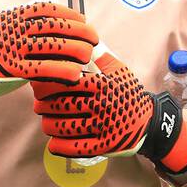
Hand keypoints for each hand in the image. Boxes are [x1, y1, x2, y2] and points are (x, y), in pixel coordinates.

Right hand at [0, 2, 97, 138]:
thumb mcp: (3, 24)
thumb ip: (24, 17)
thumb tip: (54, 6)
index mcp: (13, 15)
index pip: (46, 8)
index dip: (68, 13)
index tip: (83, 18)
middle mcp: (13, 29)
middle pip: (54, 26)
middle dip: (79, 31)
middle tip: (94, 38)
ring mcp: (13, 48)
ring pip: (52, 46)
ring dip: (75, 50)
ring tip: (88, 55)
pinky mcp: (13, 70)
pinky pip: (42, 69)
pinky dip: (61, 70)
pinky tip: (76, 74)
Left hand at [31, 46, 186, 174]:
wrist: (148, 122)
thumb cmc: (129, 94)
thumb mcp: (120, 71)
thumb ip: (101, 56)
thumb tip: (83, 39)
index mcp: (102, 85)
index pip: (65, 82)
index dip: (46, 84)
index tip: (38, 85)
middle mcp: (101, 105)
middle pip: (59, 105)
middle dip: (43, 106)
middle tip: (39, 105)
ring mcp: (102, 127)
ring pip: (63, 127)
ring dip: (48, 125)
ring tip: (46, 121)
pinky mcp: (103, 146)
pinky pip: (73, 148)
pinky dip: (58, 146)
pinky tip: (53, 142)